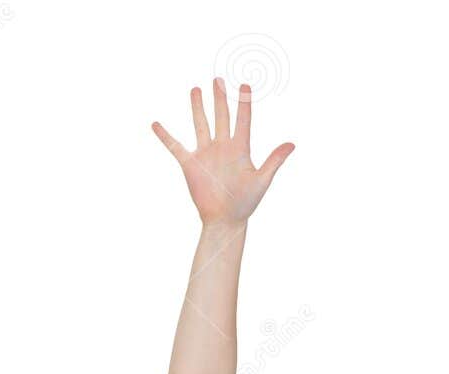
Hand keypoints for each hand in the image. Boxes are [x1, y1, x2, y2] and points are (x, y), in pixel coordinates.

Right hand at [153, 78, 293, 225]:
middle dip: (219, 98)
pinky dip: (165, 136)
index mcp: (240, 148)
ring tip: (195, 89)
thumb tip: (292, 144)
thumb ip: (274, 160)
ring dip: (197, 107)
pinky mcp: (189, 165)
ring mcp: (205, 154)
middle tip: (218, 79)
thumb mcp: (262, 180)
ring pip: (201, 125)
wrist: (224, 219)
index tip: (244, 85)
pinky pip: (175, 146)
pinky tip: (156, 124)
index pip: (243, 119)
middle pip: (221, 116)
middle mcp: (222, 147)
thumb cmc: (246, 203)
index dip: (244, 102)